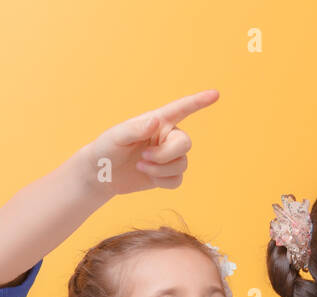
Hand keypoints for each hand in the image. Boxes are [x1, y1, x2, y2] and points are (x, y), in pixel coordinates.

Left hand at [82, 90, 217, 195]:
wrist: (101, 174)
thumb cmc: (106, 149)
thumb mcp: (116, 136)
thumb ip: (135, 129)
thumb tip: (155, 122)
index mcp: (157, 121)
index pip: (182, 109)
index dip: (199, 102)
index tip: (215, 94)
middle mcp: (166, 136)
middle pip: (185, 143)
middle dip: (166, 155)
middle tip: (143, 157)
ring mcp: (167, 156)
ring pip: (182, 164)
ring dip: (160, 169)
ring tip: (141, 166)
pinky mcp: (165, 174)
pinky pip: (177, 180)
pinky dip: (164, 181)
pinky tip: (149, 177)